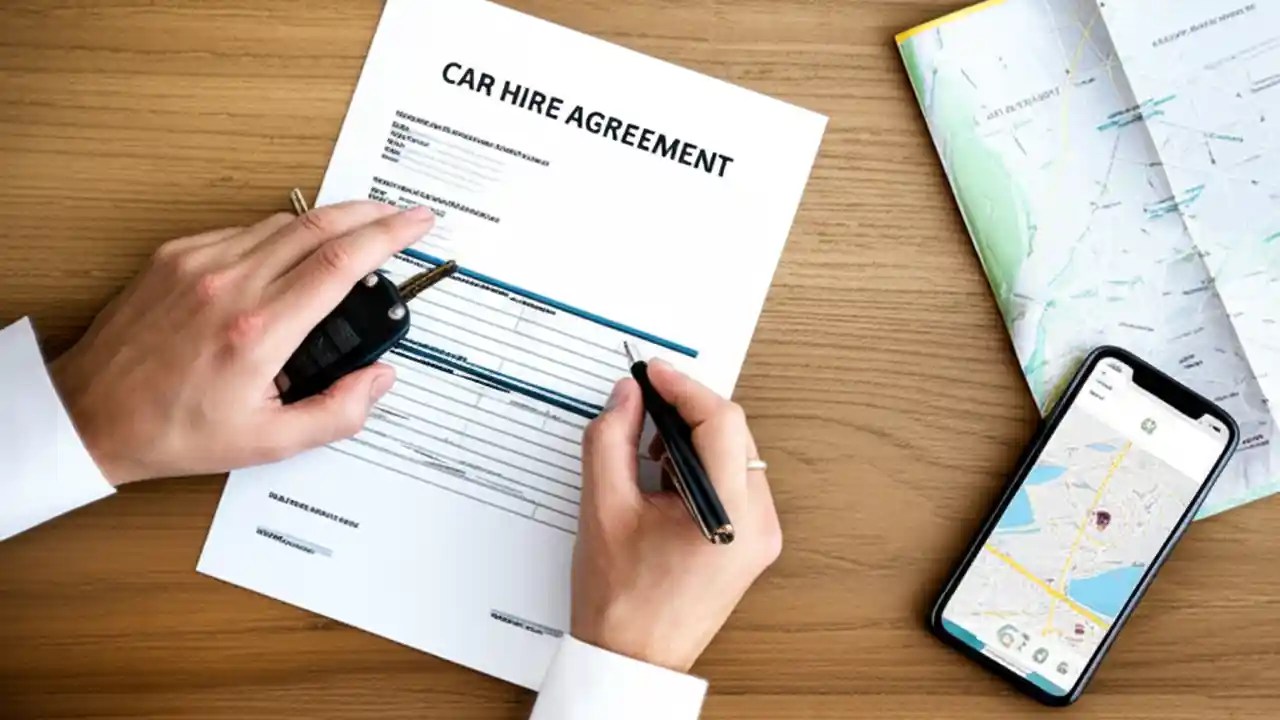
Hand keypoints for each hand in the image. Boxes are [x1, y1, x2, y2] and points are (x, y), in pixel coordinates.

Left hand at [49, 202, 434, 484]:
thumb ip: (338, 413)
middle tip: (401, 216)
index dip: (389, 234)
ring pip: (283, 223)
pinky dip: (280, 236)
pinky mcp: (175, 255)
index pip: (341, 262)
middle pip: (319, 226)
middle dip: (371, 213)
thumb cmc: (172, 430)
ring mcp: (199, 263)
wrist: (89, 414)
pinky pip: (245, 231)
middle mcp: (229, 286)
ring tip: (354, 236)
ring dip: (328, 223)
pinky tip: (292, 256)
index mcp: (258, 331)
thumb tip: (379, 379)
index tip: (416, 223)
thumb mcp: (268, 443)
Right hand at [571, 360, 781, 671]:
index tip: (652, 374)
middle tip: (643, 406)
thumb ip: (610, 440)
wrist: (634, 658)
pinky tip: (665, 477)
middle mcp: (759, 524)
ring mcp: (761, 535)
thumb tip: (626, 395)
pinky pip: (733, 481)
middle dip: (686, 413)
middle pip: (734, 434)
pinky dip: (700, 466)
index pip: (721, 422)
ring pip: (735, 454)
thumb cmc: (622, 602)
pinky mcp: (752, 541)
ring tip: (648, 452)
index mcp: (731, 517)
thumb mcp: (603, 509)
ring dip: (693, 439)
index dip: (684, 388)